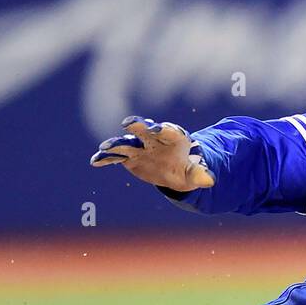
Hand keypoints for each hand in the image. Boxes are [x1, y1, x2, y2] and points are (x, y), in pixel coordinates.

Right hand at [88, 116, 215, 191]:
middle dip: (137, 126)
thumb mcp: (194, 173)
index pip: (167, 131)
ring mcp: (140, 147)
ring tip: (105, 148)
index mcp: (172, 138)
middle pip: (144, 130)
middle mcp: (153, 139)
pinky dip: (106, 158)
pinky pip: (116, 157)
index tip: (155, 128)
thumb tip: (210, 180)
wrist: (174, 170)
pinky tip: (95, 161)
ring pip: (126, 143)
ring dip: (116, 145)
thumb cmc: (187, 168)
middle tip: (128, 124)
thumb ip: (199, 175)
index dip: (161, 129)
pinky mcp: (129, 157)